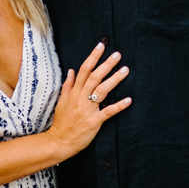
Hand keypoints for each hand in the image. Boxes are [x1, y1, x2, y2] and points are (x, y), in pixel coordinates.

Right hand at [47, 44, 130, 161]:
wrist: (59, 141)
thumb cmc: (61, 122)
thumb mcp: (61, 101)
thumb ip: (68, 86)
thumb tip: (71, 71)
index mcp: (74, 93)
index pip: (83, 70)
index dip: (92, 57)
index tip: (101, 46)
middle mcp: (81, 98)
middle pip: (94, 77)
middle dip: (106, 64)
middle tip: (117, 54)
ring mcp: (88, 110)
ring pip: (102, 91)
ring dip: (114, 80)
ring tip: (125, 70)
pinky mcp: (94, 122)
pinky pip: (108, 112)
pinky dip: (118, 106)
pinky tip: (129, 100)